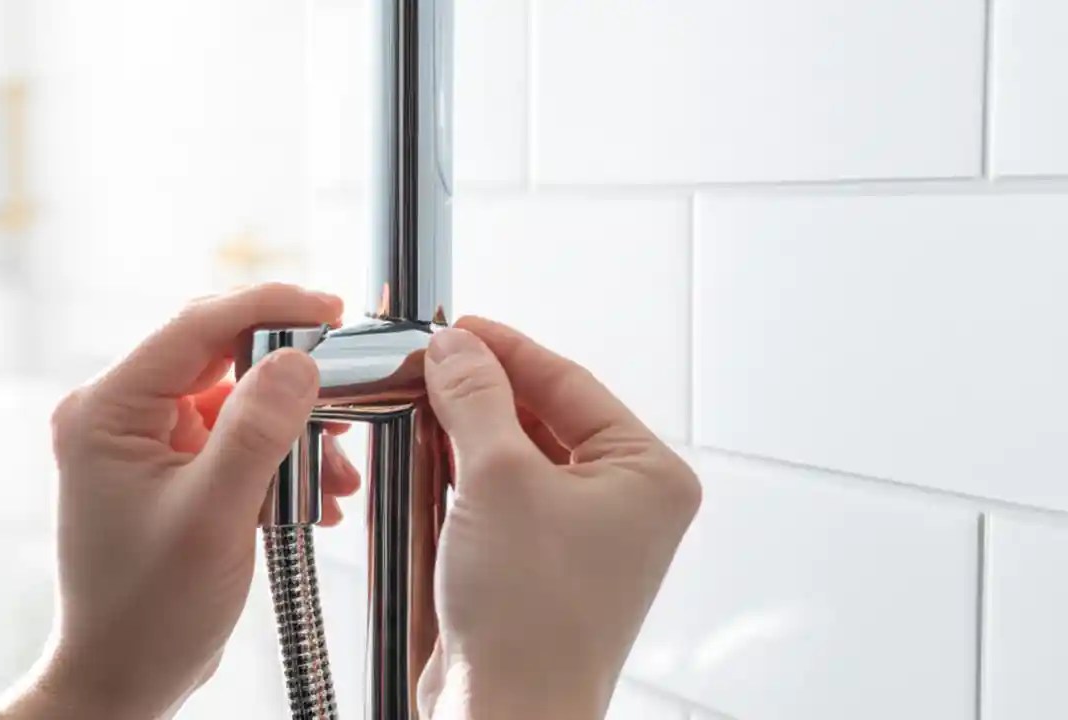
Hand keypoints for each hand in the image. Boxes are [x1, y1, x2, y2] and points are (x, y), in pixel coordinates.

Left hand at [0, 284, 359, 719]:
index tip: (332, 311)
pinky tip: (319, 494)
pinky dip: (281, 459)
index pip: (195, 327)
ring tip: (339, 472)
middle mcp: (120, 414)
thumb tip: (300, 359)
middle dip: (290, 376)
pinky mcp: (171, 469)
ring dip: (294, 429)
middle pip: (219, 355)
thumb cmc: (148, 612)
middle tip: (347, 391)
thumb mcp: (212, 518)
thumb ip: (256, 433)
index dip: (268, 308)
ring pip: (237, 398)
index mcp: (107, 410)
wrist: (124, 679)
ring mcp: (146, 442)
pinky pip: (237, 438)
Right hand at [417, 317, 700, 719]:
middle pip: (544, 416)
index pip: (571, 383)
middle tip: (428, 364)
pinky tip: (427, 460)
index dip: (507, 349)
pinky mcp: (541, 564)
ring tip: (422, 405)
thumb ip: (475, 399)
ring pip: (518, 456)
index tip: (457, 327)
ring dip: (467, 433)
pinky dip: (464, 477)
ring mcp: (584, 536)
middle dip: (481, 391)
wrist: (504, 717)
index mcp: (648, 475)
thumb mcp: (496, 480)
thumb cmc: (528, 619)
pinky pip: (502, 498)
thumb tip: (455, 346)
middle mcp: (626, 503)